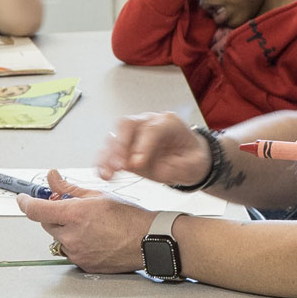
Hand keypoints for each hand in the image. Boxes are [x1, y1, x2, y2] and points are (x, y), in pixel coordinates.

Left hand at [16, 175, 155, 273]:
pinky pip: (71, 251)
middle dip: (54, 215)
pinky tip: (94, 238)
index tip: (23, 199)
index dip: (25, 203)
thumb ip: (69, 188)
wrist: (147, 240)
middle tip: (70, 209)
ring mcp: (77, 253)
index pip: (36, 210)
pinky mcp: (83, 264)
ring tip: (90, 225)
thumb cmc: (129, 218)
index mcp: (74, 215)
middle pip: (47, 224)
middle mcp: (72, 236)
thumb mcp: (98, 195)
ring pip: (59, 238)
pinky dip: (76, 243)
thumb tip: (53, 178)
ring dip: (66, 230)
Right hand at [96, 112, 210, 185]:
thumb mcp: (194, 164)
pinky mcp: (125, 147)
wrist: (190, 160)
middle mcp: (148, 123)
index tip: (137, 164)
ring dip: (108, 156)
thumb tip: (143, 167)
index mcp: (168, 123)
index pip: (152, 129)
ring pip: (114, 137)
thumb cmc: (192, 159)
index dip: (143, 146)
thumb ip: (173, 165)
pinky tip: (103, 173)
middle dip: (121, 145)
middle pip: (127, 125)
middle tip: (120, 166)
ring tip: (108, 174)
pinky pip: (109, 150)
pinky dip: (103, 162)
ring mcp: (134, 134)